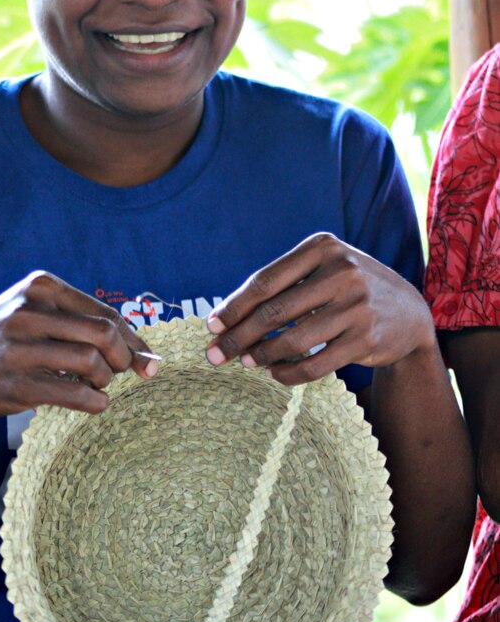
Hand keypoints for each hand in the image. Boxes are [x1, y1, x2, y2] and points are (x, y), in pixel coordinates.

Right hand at [0, 271, 158, 417]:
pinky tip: (93, 402)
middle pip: (104, 333)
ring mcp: (18, 347)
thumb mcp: (39, 315)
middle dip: (123, 357)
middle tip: (120, 372)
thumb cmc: (9, 340)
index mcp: (39, 286)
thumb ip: (88, 326)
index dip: (133, 339)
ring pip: (91, 361)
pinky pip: (75, 393)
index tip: (145, 359)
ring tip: (98, 384)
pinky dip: (95, 401)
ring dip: (106, 380)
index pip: (104, 313)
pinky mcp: (15, 383)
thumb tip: (151, 359)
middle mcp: (27, 311)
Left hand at [205, 232, 434, 383]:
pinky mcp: (366, 339)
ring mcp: (357, 306)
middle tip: (215, 353)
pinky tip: (274, 374)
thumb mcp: (322, 270)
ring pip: (293, 339)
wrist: (410, 313)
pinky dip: (289, 372)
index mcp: (323, 247)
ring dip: (261, 355)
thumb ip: (282, 284)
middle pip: (274, 311)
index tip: (211, 325)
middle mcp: (342, 271)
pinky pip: (316, 363)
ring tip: (244, 362)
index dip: (234, 306)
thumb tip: (225, 317)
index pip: (265, 281)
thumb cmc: (348, 290)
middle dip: (239, 335)